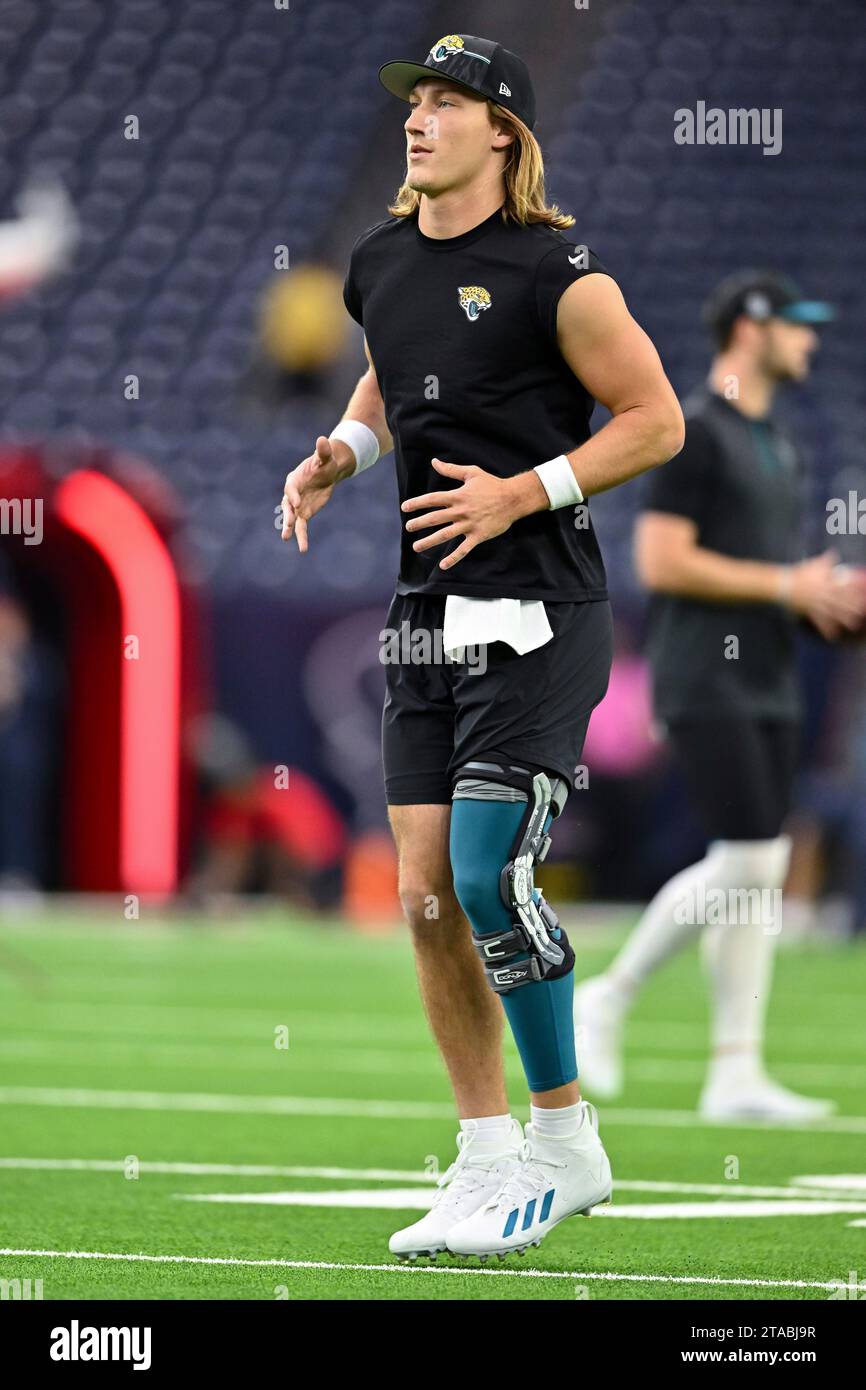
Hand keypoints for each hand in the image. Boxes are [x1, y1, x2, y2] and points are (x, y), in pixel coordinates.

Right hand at [280, 436, 351, 550]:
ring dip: (289, 528)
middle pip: (287, 505)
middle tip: (289, 522)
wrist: (327, 471)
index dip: (293, 495)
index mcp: (294, 479)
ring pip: (291, 518)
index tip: (297, 503)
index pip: (291, 488)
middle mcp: (292, 493)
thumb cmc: (325, 462)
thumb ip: (322, 451)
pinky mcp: (304, 513)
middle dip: (288, 514)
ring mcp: (297, 505)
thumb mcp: (325, 457)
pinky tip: (303, 548)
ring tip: (286, 538)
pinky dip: (302, 536)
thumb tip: (323, 440)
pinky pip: (301, 526)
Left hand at [401, 458, 541, 569]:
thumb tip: (434, 462)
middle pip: (435, 518)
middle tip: (408, 527)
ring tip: (417, 547)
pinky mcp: (478, 536)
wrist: (513, 499)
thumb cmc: (492, 485)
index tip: (405, 507)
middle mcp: (461, 511)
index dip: (417, 503)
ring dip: (429, 541)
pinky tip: (443, 565)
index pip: (432, 499)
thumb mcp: (472, 473)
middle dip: (419, 523)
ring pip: (445, 535)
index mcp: (458, 495)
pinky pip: (464, 549)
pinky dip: (454, 557)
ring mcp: (469, 525)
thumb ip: (451, 470)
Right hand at [788, 550, 865, 639]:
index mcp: (827, 583)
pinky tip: (833, 636)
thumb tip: (835, 552)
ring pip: (834, 613)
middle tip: (863, 610)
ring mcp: (818, 605)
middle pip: (842, 601)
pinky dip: (826, 629)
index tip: (864, 592)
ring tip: (854, 624)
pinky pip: (820, 622)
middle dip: (853, 606)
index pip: (845, 586)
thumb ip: (827, 559)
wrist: (784, 585)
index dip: (855, 590)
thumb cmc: (799, 574)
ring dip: (844, 619)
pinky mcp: (811, 612)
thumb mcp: (814, 564)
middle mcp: (825, 594)